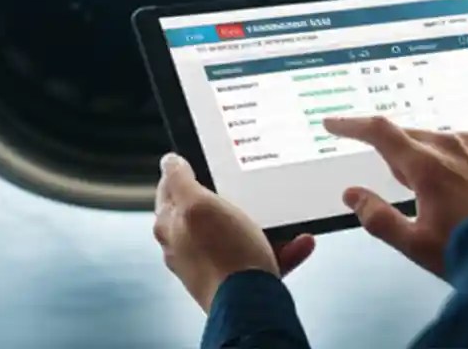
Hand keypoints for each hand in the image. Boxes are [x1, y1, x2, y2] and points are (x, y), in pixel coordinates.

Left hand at [153, 153, 315, 311]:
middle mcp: (186, 248)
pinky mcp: (237, 281)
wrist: (249, 305)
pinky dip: (283, 249)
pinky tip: (299, 243)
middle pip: (206, 213)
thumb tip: (169, 161)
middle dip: (233, 200)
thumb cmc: (222, 256)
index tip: (202, 162)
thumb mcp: (198, 205)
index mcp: (170, 227)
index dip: (184, 172)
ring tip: (285, 221)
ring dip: (266, 225)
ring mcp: (212, 264)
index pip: (169, 190)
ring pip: (240, 235)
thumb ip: (180, 180)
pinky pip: (263, 257)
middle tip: (249, 191)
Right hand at [323, 116, 467, 277]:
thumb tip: (352, 195)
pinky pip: (454, 143)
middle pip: (404, 137)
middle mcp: (450, 145)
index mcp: (427, 165)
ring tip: (437, 200)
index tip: (332, 124)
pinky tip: (456, 187)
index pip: (378, 132)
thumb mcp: (416, 245)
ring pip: (430, 140)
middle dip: (392, 156)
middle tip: (406, 194)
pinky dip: (443, 157)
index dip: (350, 125)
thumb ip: (378, 218)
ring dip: (419, 158)